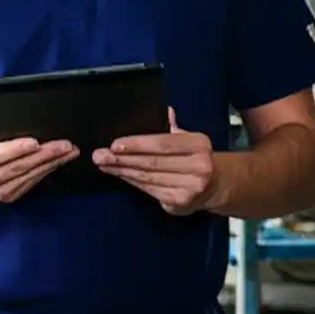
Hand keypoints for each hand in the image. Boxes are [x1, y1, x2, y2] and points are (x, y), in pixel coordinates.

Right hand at [0, 113, 78, 203]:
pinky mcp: (10, 197)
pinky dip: (47, 170)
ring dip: (52, 163)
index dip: (16, 149)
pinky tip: (60, 160)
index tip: (35, 141)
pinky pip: (32, 182)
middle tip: (65, 144)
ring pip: (28, 176)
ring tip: (70, 150)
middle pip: (18, 167)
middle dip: (44, 155)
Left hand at [92, 108, 220, 215]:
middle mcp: (199, 167)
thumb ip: (172, 128)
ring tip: (104, 164)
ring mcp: (191, 187)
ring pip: (148, 177)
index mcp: (199, 144)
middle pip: (152, 162)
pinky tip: (119, 174)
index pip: (163, 144)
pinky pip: (149, 189)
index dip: (137, 144)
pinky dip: (132, 181)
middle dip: (122, 159)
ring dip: (122, 171)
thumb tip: (165, 110)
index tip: (114, 144)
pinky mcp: (181, 203)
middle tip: (99, 155)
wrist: (215, 186)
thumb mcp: (187, 138)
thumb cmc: (194, 157)